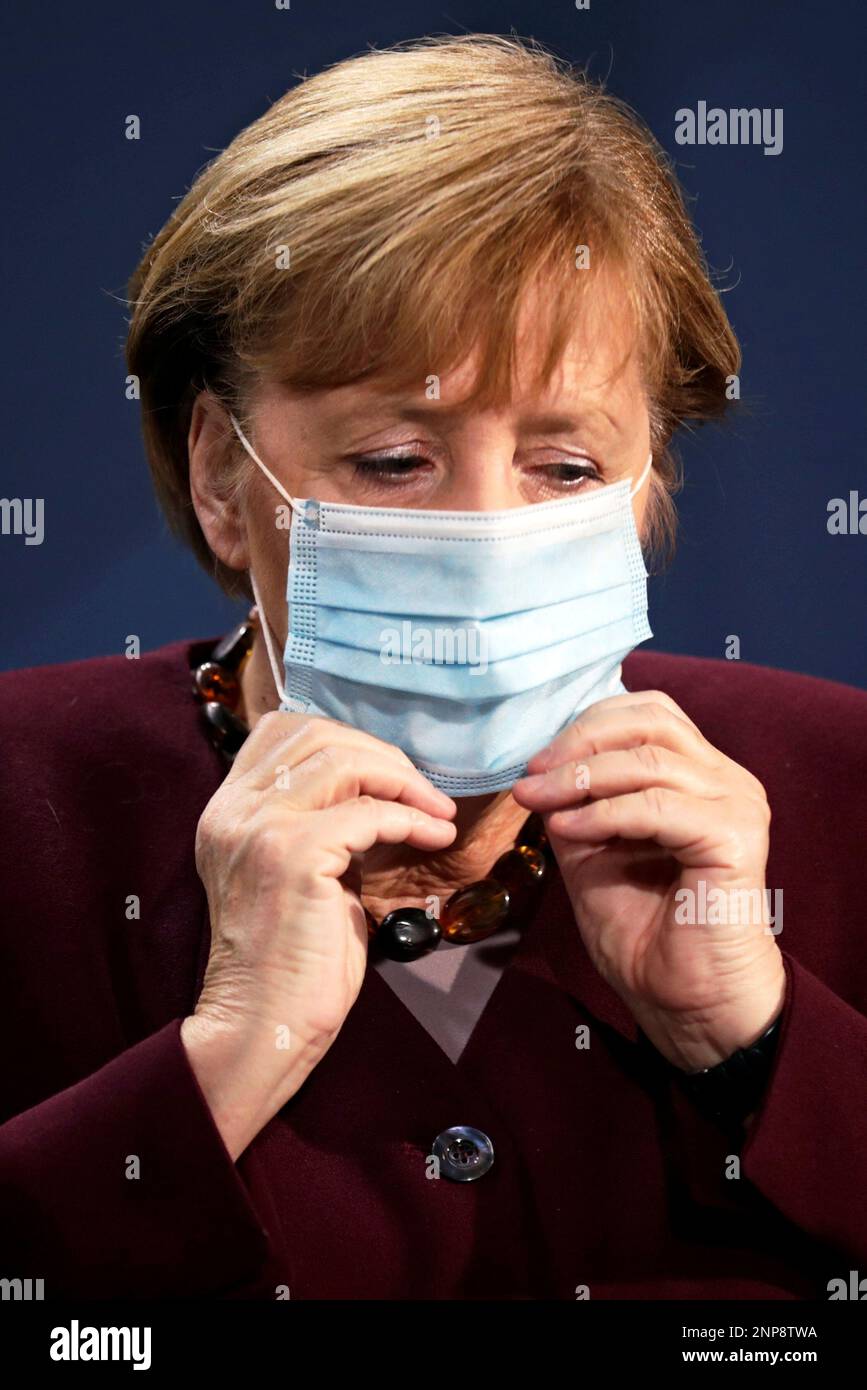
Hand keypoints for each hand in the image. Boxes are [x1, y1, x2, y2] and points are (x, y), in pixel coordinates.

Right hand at [182, 712, 455, 1157]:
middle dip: (382, 756)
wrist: (264, 1026)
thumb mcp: (298, 872)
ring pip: (342, 759)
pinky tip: (434, 837)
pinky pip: (368, 812)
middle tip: (425, 793)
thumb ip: (316, 822)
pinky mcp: (292, 854)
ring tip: (435, 812)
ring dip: (403, 781)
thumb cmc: (292, 961)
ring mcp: (258, 827)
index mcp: (227, 810)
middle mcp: (233, 810)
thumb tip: (377, 786)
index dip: (346, 738)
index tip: (390, 773)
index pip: (282, 728)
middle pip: (317, 733)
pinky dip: (410, 820)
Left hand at [512, 690, 785, 1072]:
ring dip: (581, 776)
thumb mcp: (593, 852)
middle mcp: (727, 780)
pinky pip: (657, 805)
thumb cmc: (646, 933)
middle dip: (580, 741)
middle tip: (532, 774)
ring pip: (650, 759)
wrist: (686, 1001)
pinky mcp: (735, 837)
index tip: (535, 763)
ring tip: (538, 801)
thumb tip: (540, 769)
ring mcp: (737, 804)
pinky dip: (604, 811)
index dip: (586, 727)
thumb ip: (577, 804)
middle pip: (651, 720)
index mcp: (701, 776)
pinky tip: (567, 827)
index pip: (648, 714)